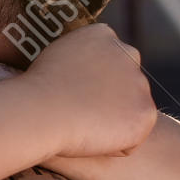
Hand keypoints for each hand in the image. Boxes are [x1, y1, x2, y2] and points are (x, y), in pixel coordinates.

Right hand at [20, 25, 156, 158]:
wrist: (40, 111)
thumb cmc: (33, 90)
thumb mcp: (52, 58)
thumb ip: (77, 61)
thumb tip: (81, 75)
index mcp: (102, 35)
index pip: (105, 59)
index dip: (87, 80)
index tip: (68, 91)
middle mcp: (128, 53)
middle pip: (123, 83)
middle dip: (107, 98)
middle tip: (75, 110)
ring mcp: (140, 84)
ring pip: (128, 110)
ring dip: (110, 120)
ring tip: (80, 125)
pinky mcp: (146, 114)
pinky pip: (132, 136)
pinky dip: (114, 143)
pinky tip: (90, 138)